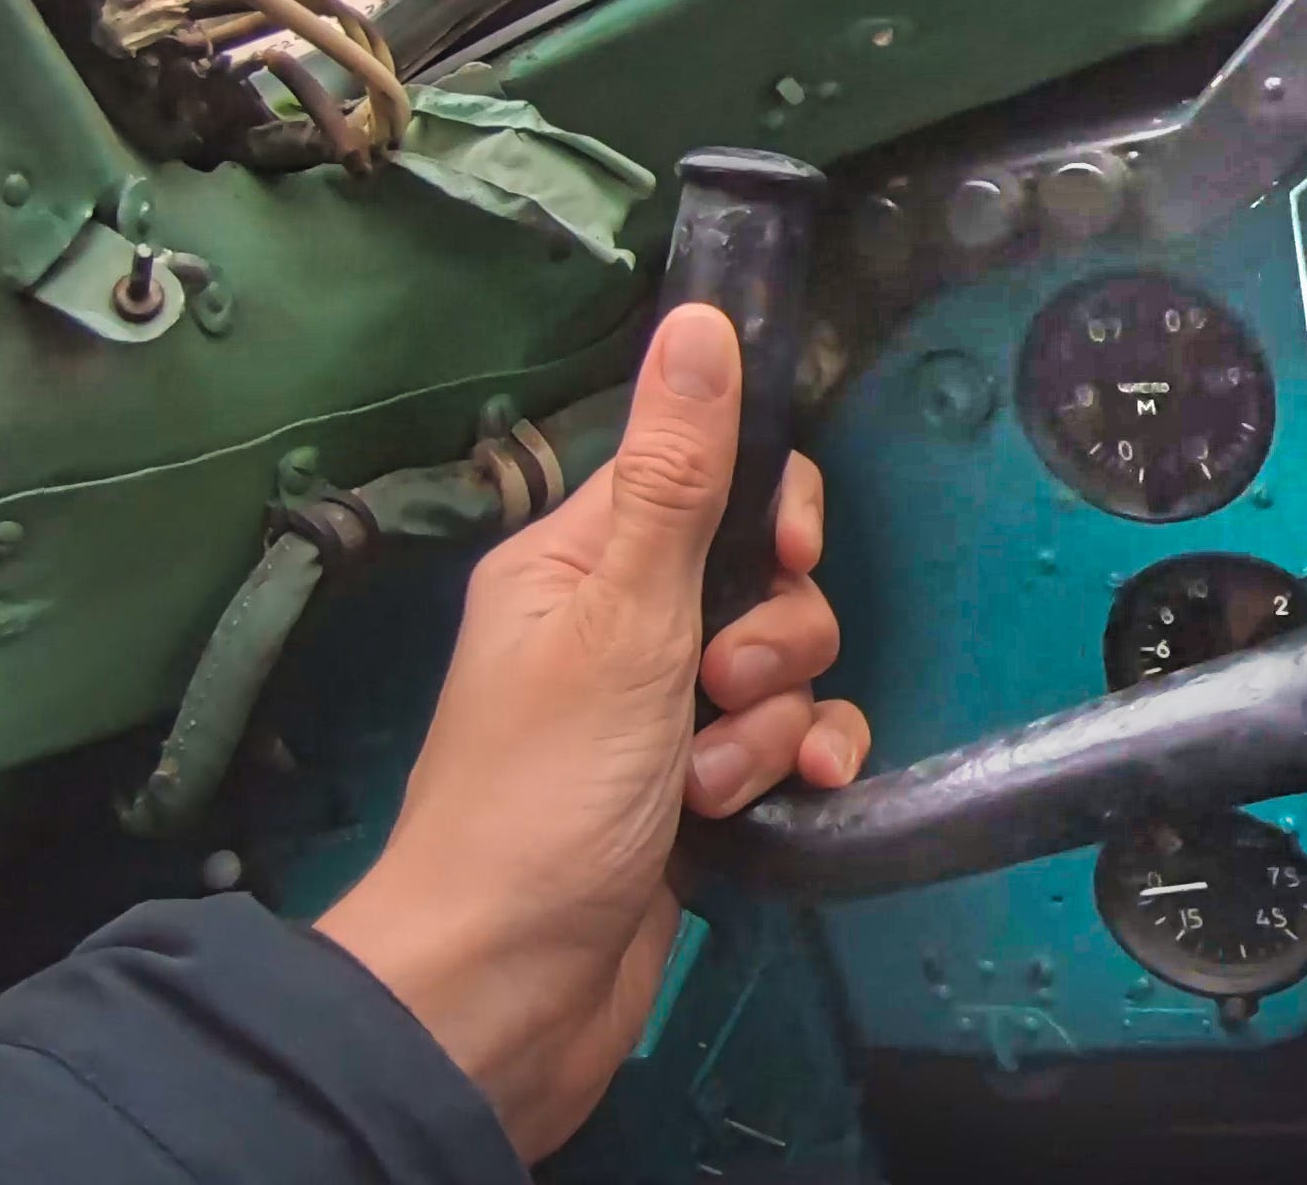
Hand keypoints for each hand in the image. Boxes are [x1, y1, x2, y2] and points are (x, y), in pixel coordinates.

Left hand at [315, 303, 871, 1158]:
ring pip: (786, 669)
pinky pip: (793, 746)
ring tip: (716, 778)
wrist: (509, 988)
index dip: (767, 510)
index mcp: (574, 568)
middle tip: (724, 684)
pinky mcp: (701, 795)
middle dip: (776, 634)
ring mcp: (658, 718)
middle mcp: (617, 631)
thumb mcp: (622, 617)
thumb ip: (681, 474)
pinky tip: (780, 803)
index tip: (784, 555)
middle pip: (764, 579)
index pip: (706, 479)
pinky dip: (796, 769)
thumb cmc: (544, 795)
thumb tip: (700, 318)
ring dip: (775, 721)